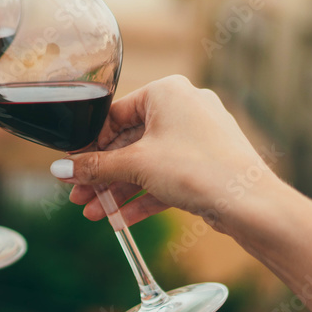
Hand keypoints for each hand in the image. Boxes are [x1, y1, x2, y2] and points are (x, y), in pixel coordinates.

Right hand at [50, 75, 275, 234]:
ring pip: (145, 164)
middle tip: (77, 195)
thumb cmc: (197, 169)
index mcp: (167, 91)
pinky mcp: (204, 165)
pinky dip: (142, 197)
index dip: (89, 145)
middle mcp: (184, 108)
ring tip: (94, 214)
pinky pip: (164, 178)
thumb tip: (60, 169)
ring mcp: (197, 138)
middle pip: (128, 143)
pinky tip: (118, 220)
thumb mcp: (136, 165)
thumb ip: (95, 167)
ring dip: (118, 190)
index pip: (114, 115)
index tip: (71, 167)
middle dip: (102, 175)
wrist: (250, 204)